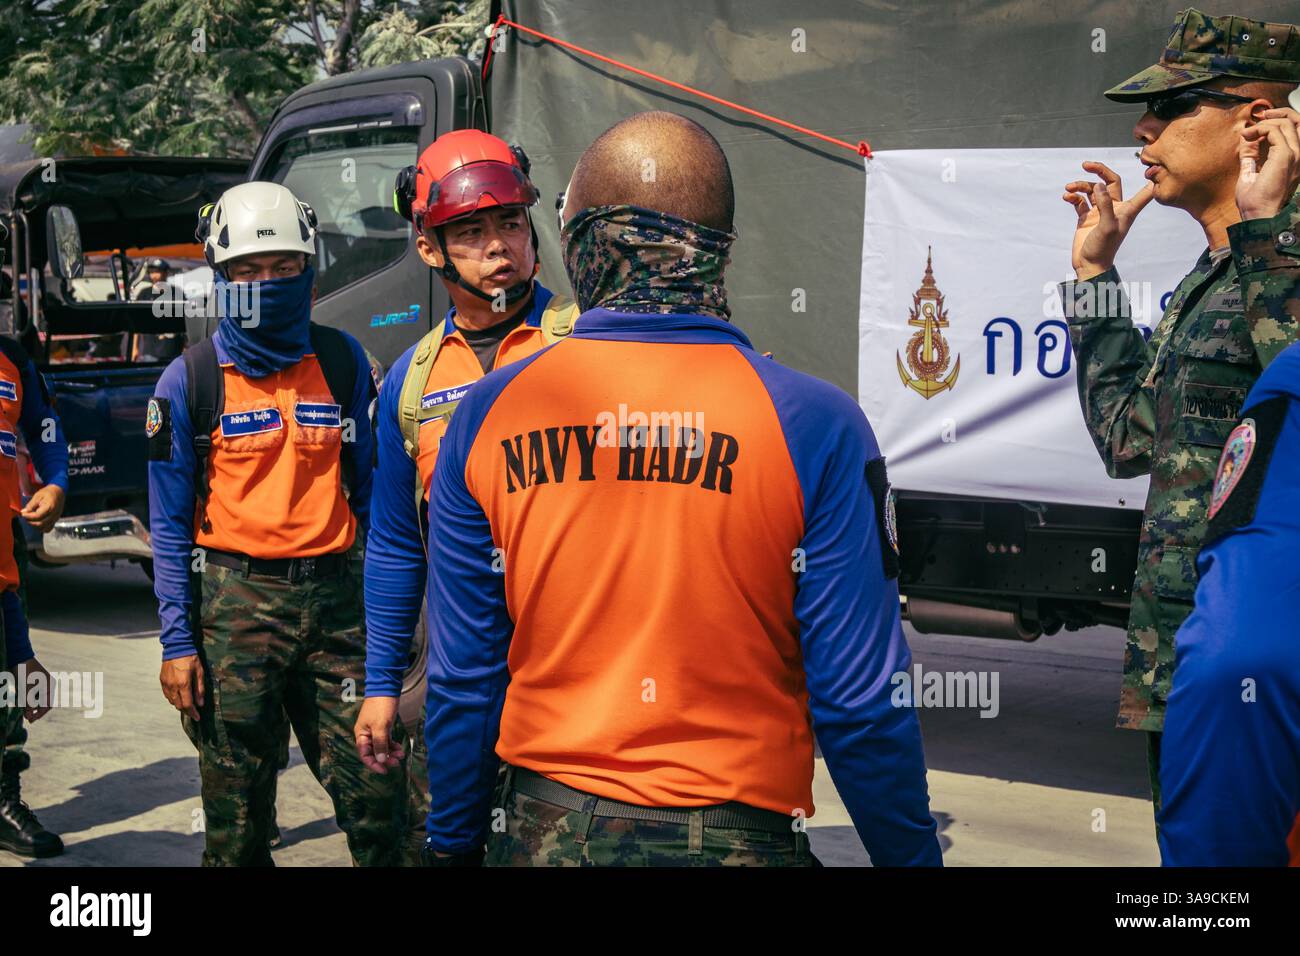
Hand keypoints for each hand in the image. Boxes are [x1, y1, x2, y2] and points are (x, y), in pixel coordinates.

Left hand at [14, 656, 51, 721]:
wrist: (19, 658)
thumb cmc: (25, 672)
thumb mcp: (26, 689)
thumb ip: (28, 702)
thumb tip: (28, 716)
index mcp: (50, 686)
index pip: (48, 705)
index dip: (40, 713)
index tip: (31, 720)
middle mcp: (48, 686)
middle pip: (44, 703)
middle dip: (36, 711)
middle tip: (28, 719)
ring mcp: (41, 684)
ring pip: (38, 700)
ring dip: (31, 707)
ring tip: (24, 712)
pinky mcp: (34, 684)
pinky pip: (33, 695)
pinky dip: (29, 701)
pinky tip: (23, 704)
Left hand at [20, 484, 64, 532]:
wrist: (58, 492)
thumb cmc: (47, 493)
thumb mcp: (37, 496)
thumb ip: (31, 505)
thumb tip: (24, 512)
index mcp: (50, 507)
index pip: (38, 516)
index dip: (28, 516)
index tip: (22, 514)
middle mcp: (54, 514)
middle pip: (40, 523)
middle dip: (30, 521)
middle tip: (25, 517)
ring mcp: (56, 518)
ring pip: (44, 528)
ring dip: (35, 525)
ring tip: (30, 519)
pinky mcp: (55, 520)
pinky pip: (48, 529)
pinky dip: (41, 528)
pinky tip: (37, 522)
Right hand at [159, 654, 204, 719]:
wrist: (176, 647)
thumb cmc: (191, 658)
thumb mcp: (200, 672)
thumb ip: (200, 689)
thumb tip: (200, 703)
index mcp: (183, 684)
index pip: (187, 705)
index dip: (193, 713)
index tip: (197, 717)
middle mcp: (173, 686)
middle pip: (178, 705)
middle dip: (187, 711)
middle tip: (194, 712)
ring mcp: (166, 684)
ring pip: (172, 701)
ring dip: (180, 705)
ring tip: (188, 704)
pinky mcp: (162, 681)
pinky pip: (167, 695)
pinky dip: (173, 699)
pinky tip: (179, 696)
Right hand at [354, 695, 404, 773]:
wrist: (386, 688)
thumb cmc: (380, 707)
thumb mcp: (380, 726)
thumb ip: (380, 744)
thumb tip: (381, 760)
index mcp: (361, 735)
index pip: (365, 755)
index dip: (374, 764)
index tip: (385, 770)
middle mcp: (366, 735)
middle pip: (374, 753)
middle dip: (385, 759)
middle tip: (397, 763)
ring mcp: (375, 731)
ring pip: (382, 747)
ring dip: (391, 753)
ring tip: (401, 755)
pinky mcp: (383, 727)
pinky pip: (387, 741)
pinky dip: (393, 746)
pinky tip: (400, 749)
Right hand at [1063, 162, 1154, 279]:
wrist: (1089, 265)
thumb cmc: (1103, 249)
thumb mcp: (1108, 226)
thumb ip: (1104, 204)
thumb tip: (1098, 185)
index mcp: (1126, 209)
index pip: (1141, 190)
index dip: (1149, 179)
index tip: (1152, 166)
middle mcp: (1114, 208)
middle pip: (1109, 182)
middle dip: (1098, 171)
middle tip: (1085, 165)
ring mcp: (1099, 212)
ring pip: (1091, 191)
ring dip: (1080, 186)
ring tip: (1069, 188)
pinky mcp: (1086, 218)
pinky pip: (1080, 201)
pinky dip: (1073, 197)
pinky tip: (1066, 197)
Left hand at [1237, 107, 1299, 220]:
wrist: (1259, 216)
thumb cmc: (1255, 203)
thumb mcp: (1251, 173)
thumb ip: (1251, 157)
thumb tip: (1247, 141)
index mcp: (1295, 160)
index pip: (1297, 131)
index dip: (1280, 121)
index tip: (1260, 123)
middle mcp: (1299, 155)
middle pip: (1299, 121)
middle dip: (1280, 113)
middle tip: (1261, 116)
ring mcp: (1295, 155)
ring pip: (1289, 122)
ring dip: (1267, 121)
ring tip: (1250, 130)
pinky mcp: (1286, 156)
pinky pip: (1275, 131)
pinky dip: (1260, 129)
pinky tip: (1248, 136)